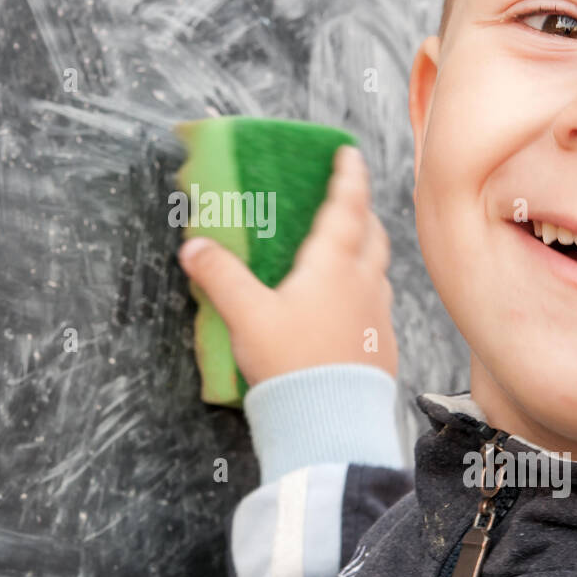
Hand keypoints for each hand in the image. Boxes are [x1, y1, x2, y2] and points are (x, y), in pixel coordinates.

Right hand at [176, 144, 397, 386]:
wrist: (329, 423)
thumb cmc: (290, 363)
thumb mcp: (246, 316)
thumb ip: (220, 277)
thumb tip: (194, 247)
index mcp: (333, 265)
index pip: (348, 206)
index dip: (349, 176)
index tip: (349, 153)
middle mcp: (363, 283)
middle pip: (373, 234)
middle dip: (363, 212)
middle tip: (349, 201)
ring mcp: (377, 316)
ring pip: (378, 270)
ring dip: (367, 251)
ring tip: (348, 250)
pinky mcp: (381, 347)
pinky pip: (378, 305)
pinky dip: (366, 290)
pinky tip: (348, 307)